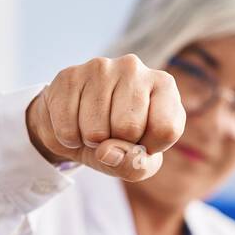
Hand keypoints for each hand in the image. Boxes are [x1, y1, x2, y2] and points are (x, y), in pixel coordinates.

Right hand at [26, 54, 185, 181]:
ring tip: (93, 128)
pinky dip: (69, 138)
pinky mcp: (69, 77)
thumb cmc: (117, 141)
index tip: (141, 140)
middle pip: (129, 128)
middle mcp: (134, 68)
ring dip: (91, 142)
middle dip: (117, 143)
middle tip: (112, 133)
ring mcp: (100, 69)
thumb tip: (106, 151)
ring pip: (95, 131)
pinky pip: (67, 129)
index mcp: (163, 85)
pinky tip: (75, 123)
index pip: (166, 129)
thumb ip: (135, 165)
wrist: (75, 126)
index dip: (150, 147)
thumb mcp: (138, 162)